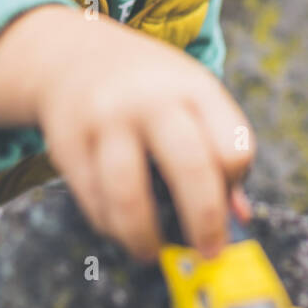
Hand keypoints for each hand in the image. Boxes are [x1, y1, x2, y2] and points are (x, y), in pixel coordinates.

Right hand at [34, 14, 255, 262]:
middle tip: (208, 253)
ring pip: (129, 196)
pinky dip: (111, 225)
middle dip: (204, 221)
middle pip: (189, 167)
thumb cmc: (149, 87)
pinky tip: (121, 227)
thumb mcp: (192, 97)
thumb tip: (240, 218)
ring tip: (153, 252)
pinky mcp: (67, 144)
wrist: (73, 54)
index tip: (227, 201)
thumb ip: (220, 150)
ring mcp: (105, 121)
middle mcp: (150, 100)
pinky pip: (93, 201)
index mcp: (193, 88)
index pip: (233, 146)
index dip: (235, 182)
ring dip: (145, 237)